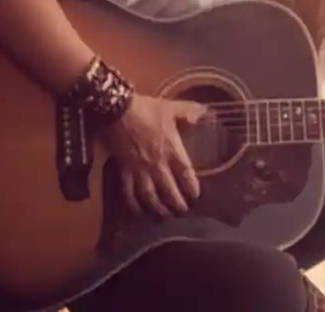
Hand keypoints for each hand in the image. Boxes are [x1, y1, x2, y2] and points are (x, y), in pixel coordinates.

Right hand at [100, 95, 207, 216]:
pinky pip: (128, 192)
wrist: (117, 109)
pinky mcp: (123, 170)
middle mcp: (156, 164)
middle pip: (169, 190)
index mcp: (171, 149)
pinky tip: (138, 212)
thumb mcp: (172, 107)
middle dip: (176, 204)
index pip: (186, 174)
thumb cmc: (146, 109)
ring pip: (149, 196)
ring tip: (163, 216)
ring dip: (157, 208)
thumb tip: (206, 114)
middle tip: (182, 212)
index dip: (192, 188)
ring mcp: (139, 169)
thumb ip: (190, 112)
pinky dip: (133, 205)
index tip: (196, 197)